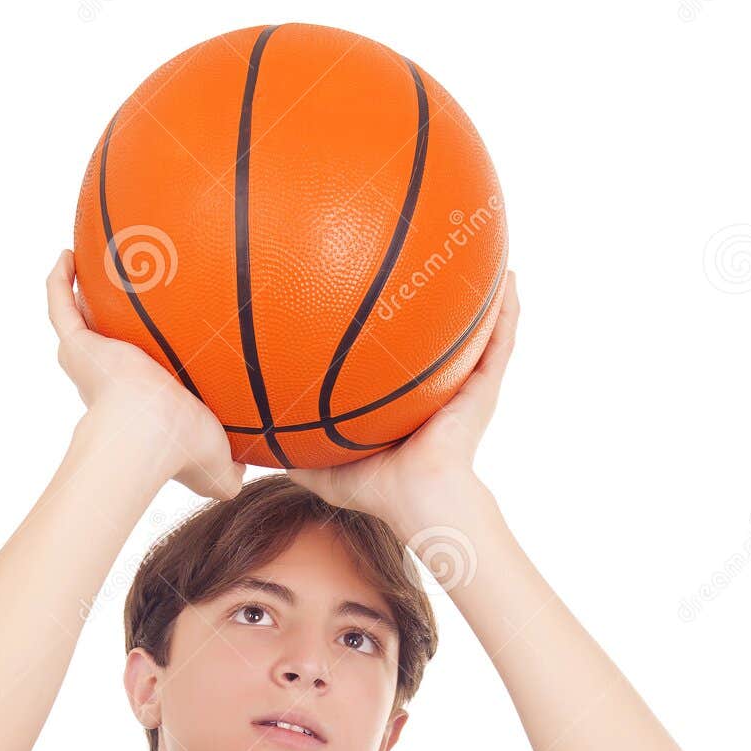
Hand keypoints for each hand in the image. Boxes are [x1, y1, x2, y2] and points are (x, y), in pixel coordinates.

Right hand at [46, 250, 243, 501]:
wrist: (150, 431)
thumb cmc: (183, 448)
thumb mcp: (218, 467)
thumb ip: (232, 474)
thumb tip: (243, 475)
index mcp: (140, 407)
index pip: (142, 385)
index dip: (148, 369)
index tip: (164, 348)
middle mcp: (112, 383)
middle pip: (109, 349)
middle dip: (113, 331)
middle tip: (127, 302)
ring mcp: (92, 360)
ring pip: (80, 323)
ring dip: (81, 297)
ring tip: (94, 266)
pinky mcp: (78, 345)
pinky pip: (60, 305)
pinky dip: (59, 281)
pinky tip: (68, 255)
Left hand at [282, 269, 518, 532]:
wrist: (418, 500)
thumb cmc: (375, 490)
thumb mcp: (319, 465)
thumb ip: (286, 445)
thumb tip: (243, 431)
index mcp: (402, 402)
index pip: (393, 355)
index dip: (385, 325)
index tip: (369, 285)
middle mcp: (434, 389)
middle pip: (434, 334)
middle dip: (432, 297)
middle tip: (424, 251)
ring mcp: (462, 387)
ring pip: (475, 331)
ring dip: (479, 295)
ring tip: (478, 249)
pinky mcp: (484, 389)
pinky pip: (499, 342)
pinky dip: (507, 310)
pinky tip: (508, 276)